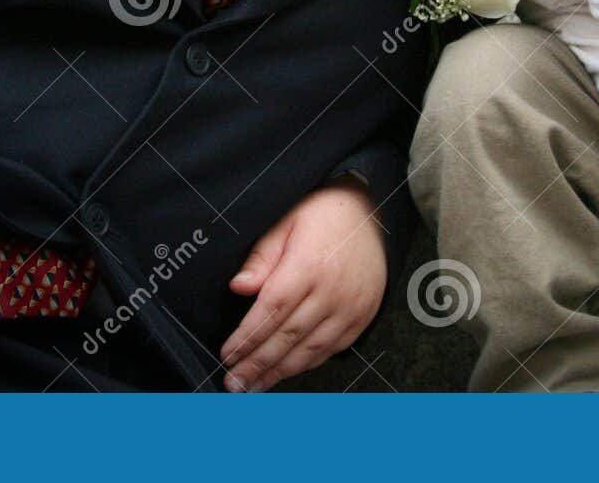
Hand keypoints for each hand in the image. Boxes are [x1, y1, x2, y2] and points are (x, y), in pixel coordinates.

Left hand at [218, 177, 386, 391]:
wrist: (370, 212)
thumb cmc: (321, 214)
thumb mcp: (284, 223)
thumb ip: (261, 258)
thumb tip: (238, 287)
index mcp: (308, 265)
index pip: (271, 310)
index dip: (247, 337)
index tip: (227, 354)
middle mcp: (332, 291)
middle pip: (288, 337)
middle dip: (257, 364)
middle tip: (234, 383)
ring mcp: (350, 307)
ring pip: (310, 350)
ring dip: (279, 372)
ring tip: (254, 386)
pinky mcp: (362, 316)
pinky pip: (331, 349)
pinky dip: (306, 364)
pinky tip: (286, 372)